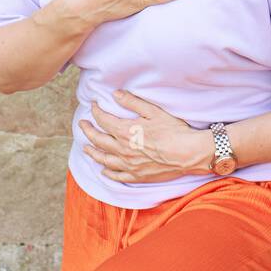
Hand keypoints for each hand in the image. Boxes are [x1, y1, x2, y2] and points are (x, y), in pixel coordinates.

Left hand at [79, 90, 212, 182]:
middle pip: (98, 140)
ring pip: (104, 159)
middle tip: (82, 124)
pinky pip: (117, 176)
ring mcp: (129, 165)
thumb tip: (115, 95)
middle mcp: (123, 149)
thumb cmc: (173, 130)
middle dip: (88, 131)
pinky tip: (103, 171)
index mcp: (125, 131)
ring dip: (92, 152)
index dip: (95, 111)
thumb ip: (132, 102)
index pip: (103, 120)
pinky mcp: (138, 176)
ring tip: (86, 148)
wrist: (188, 154)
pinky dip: (108, 173)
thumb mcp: (153, 111)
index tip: (93, 106)